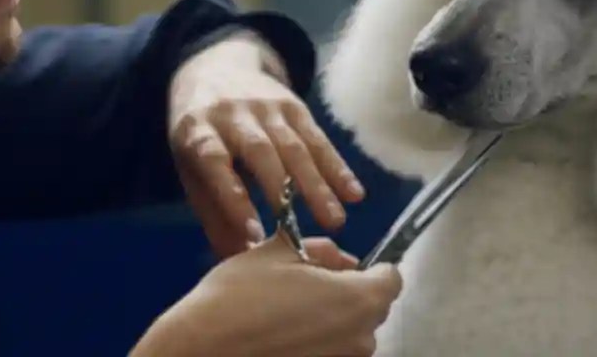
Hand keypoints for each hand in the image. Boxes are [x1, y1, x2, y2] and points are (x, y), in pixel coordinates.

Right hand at [131, 237, 400, 356]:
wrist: (204, 348)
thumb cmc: (240, 295)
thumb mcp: (276, 252)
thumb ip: (320, 249)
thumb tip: (340, 258)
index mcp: (358, 298)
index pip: (392, 279)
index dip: (374, 268)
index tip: (344, 267)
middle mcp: (361, 337)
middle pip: (372, 308)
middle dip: (349, 293)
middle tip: (306, 284)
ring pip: (351, 334)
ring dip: (332, 320)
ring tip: (289, 312)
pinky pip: (331, 352)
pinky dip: (317, 343)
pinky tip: (283, 336)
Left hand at [168, 32, 365, 256]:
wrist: (215, 68)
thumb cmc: (202, 134)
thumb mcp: (191, 166)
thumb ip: (212, 211)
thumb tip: (237, 258)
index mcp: (199, 130)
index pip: (215, 160)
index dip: (234, 196)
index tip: (255, 233)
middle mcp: (233, 114)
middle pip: (262, 151)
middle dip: (287, 190)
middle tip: (309, 229)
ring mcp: (266, 107)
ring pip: (295, 145)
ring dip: (318, 183)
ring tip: (335, 219)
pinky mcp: (293, 105)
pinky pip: (318, 138)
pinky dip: (337, 166)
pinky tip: (353, 193)